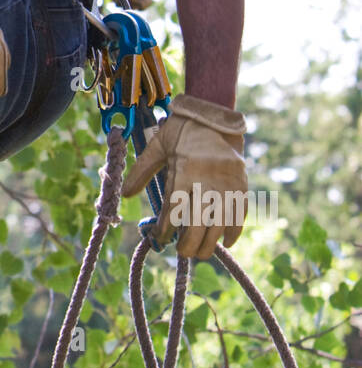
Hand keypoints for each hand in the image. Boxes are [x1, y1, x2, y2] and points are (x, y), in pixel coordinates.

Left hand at [121, 94, 246, 258]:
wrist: (215, 115)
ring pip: (219, 225)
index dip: (165, 230)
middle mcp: (206, 182)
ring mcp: (226, 185)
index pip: (173, 211)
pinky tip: (224, 242)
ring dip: (209, 243)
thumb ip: (141, 170)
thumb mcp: (158, 145)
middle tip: (181, 252)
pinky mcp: (240, 185)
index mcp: (184, 171)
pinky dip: (233, 232)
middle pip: (197, 224)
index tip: (159, 239)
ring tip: (199, 252)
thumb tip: (126, 194)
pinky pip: (239, 215)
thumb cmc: (182, 129)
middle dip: (188, 244)